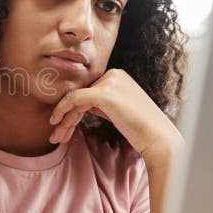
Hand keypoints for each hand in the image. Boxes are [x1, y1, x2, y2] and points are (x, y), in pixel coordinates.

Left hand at [48, 69, 182, 162]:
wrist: (158, 138)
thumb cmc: (141, 129)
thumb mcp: (117, 110)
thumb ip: (100, 103)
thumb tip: (80, 103)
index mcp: (117, 76)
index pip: (87, 92)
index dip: (71, 111)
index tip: (62, 128)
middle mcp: (113, 74)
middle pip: (80, 96)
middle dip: (66, 117)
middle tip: (56, 135)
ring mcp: (109, 81)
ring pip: (75, 100)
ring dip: (63, 120)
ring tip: (55, 138)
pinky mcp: (104, 92)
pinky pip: (75, 99)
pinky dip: (62, 110)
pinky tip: (56, 123)